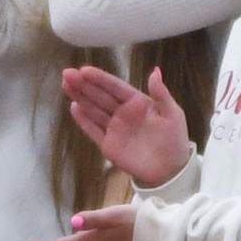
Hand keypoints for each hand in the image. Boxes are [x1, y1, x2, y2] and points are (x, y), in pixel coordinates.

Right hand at [62, 64, 192, 189]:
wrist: (171, 171)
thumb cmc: (174, 140)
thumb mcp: (172, 114)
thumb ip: (161, 93)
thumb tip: (155, 70)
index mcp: (137, 102)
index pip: (115, 87)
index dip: (100, 78)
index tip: (84, 69)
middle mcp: (123, 113)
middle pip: (100, 96)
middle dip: (84, 84)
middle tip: (67, 73)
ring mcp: (114, 129)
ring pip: (93, 110)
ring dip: (80, 97)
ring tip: (66, 84)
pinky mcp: (108, 145)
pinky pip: (93, 130)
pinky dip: (83, 120)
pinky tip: (74, 107)